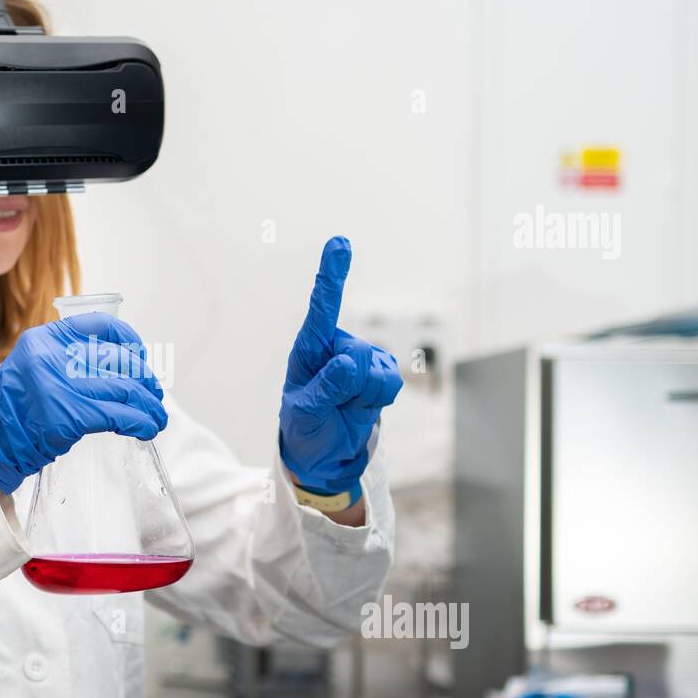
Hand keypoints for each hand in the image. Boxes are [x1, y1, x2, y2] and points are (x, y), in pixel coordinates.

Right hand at [0, 313, 166, 494]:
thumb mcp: (33, 369)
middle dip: (144, 380)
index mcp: (44, 339)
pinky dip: (139, 422)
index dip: (129, 340)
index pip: (100, 326)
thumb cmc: (11, 413)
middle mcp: (51, 356)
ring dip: (148, 406)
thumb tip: (118, 367)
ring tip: (156, 418)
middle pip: (118, 360)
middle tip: (153, 396)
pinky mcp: (66, 416)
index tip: (141, 357)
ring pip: (124, 389)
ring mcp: (58, 385)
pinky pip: (117, 415)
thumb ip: (67, 360)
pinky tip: (146, 429)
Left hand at [279, 236, 401, 500]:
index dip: (331, 276)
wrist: (324, 455)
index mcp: (307, 350)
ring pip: (379, 368)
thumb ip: (326, 387)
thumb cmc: (305, 429)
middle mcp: (335, 347)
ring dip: (366, 395)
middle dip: (352, 386)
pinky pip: (392, 380)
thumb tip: (349, 362)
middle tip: (334, 404)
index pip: (321, 310)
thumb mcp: (305, 413)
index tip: (339, 243)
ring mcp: (361, 358)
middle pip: (358, 355)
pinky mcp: (380, 373)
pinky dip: (380, 398)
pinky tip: (362, 405)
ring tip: (346, 405)